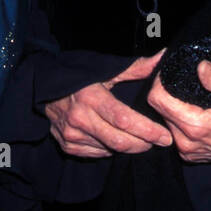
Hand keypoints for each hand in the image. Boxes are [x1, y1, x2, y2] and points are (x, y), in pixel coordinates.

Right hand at [44, 52, 172, 158]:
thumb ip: (136, 68)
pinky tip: (116, 139)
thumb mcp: (106, 70)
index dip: (148, 131)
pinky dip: (111, 150)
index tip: (165, 136)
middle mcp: (79, 118)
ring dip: (129, 147)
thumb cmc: (80, 78)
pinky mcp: (67, 145)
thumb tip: (164, 56)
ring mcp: (72, 134)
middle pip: (120, 141)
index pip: (125, 120)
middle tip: (158, 141)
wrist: (45, 88)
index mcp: (90, 97)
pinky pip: (98, 154)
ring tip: (138, 139)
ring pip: (110, 150)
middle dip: (144, 144)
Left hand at [147, 60, 210, 162]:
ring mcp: (187, 151)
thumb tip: (201, 67)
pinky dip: (179, 118)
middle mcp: (186, 142)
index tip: (170, 69)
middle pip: (158, 109)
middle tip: (178, 76)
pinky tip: (193, 109)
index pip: (157, 99)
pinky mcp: (190, 154)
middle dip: (165, 90)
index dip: (160, 80)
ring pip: (166, 120)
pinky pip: (174, 132)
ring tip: (186, 91)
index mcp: (195, 126)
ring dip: (172, 105)